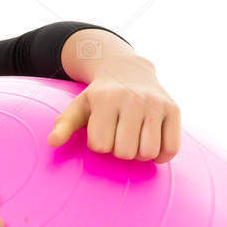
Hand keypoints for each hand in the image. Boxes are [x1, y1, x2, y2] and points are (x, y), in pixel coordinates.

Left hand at [46, 58, 181, 162]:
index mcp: (106, 99)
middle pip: (125, 152)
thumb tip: (52, 142)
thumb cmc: (99, 97)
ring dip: (139, 154)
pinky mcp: (174, 109)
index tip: (100, 132)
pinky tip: (152, 145)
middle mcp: (132, 99)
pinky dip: (161, 155)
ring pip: (148, 152)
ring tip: (134, 140)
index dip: (98, 144)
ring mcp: (155, 104)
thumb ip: (64, 125)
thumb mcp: (79, 107)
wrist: (129, 71)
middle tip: (118, 137)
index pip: (100, 145)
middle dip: (118, 151)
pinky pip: (171, 149)